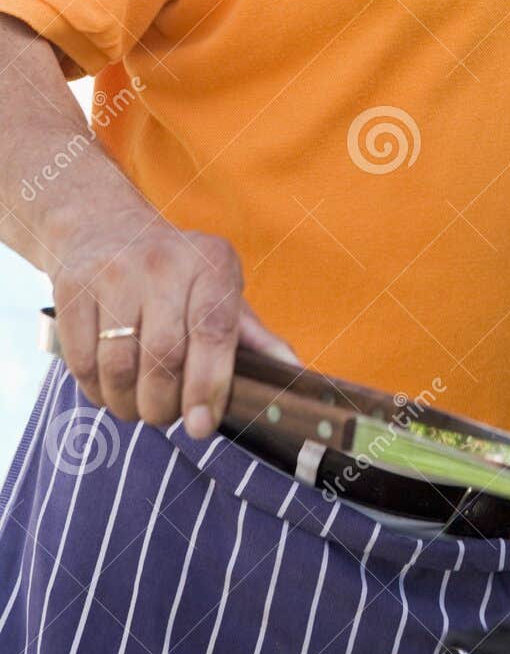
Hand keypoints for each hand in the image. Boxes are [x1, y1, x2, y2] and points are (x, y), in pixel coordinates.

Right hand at [52, 211, 299, 439]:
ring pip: (119, 366)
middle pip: (164, 357)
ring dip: (129, 404)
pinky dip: (96, 391)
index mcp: (211, 263)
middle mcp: (163, 263)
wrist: (106, 228)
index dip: (208, 385)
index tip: (202, 426)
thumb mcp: (221, 290)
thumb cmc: (178, 273)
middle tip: (167, 416)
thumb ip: (254, 336)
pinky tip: (109, 390)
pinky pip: (82, 362)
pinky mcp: (72, 290)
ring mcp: (113, 274)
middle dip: (165, 405)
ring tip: (139, 408)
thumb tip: (293, 373)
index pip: (213, 332)